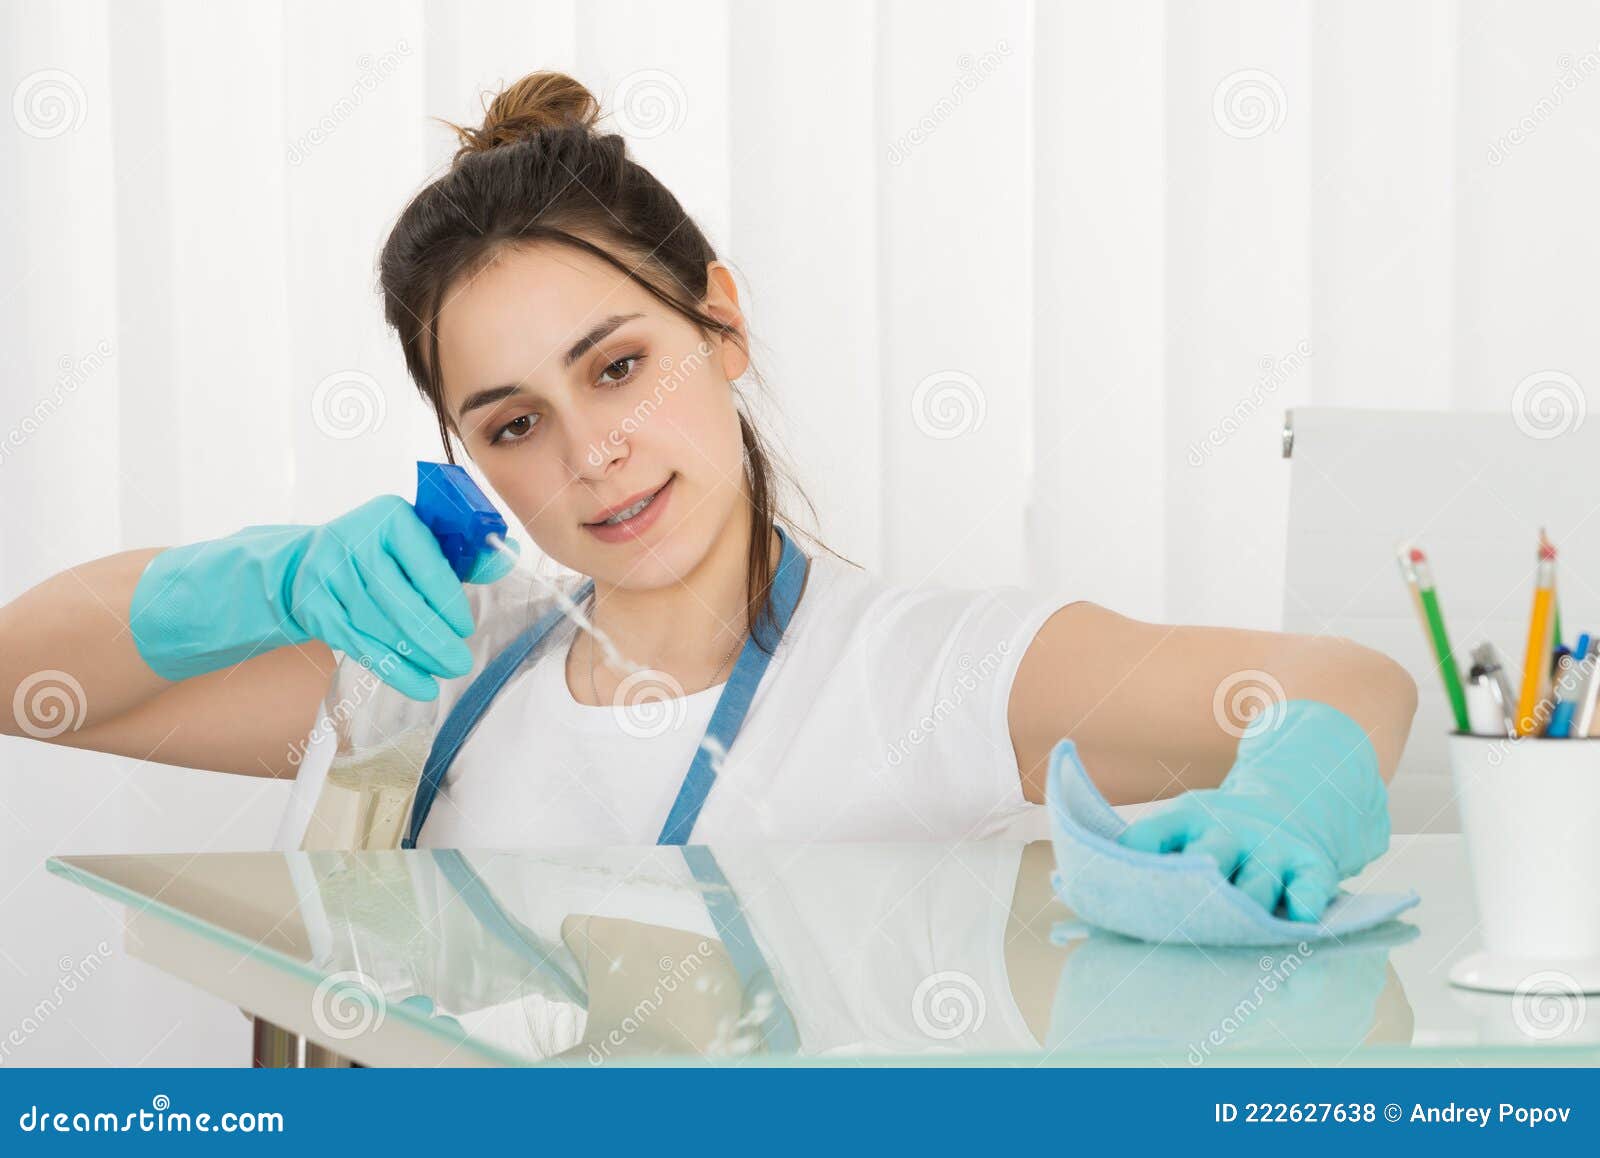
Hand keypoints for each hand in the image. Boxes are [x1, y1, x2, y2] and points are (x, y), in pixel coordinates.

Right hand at [130, 494, 517, 700]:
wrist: (313, 558)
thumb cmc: (384, 551)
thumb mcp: (422, 539)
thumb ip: (464, 551)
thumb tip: (505, 557)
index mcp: (389, 516)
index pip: (425, 564)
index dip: (448, 601)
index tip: (465, 626)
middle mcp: (353, 541)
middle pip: (399, 601)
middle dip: (435, 637)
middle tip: (461, 661)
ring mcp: (328, 575)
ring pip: (379, 626)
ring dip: (416, 656)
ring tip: (445, 670)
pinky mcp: (314, 607)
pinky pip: (359, 645)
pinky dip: (393, 669)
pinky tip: (420, 685)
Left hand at [1116, 790, 1339, 920]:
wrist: (1290, 808)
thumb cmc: (1214, 841)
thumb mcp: (1182, 832)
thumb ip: (1146, 860)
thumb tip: (1082, 892)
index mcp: (1185, 820)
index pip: (1150, 836)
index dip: (1134, 862)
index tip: (1120, 891)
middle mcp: (1229, 830)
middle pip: (1208, 858)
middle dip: (1194, 889)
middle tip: (1179, 918)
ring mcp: (1271, 847)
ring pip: (1256, 885)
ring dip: (1246, 909)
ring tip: (1235, 932)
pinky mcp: (1310, 866)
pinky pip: (1311, 888)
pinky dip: (1306, 905)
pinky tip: (1299, 921)